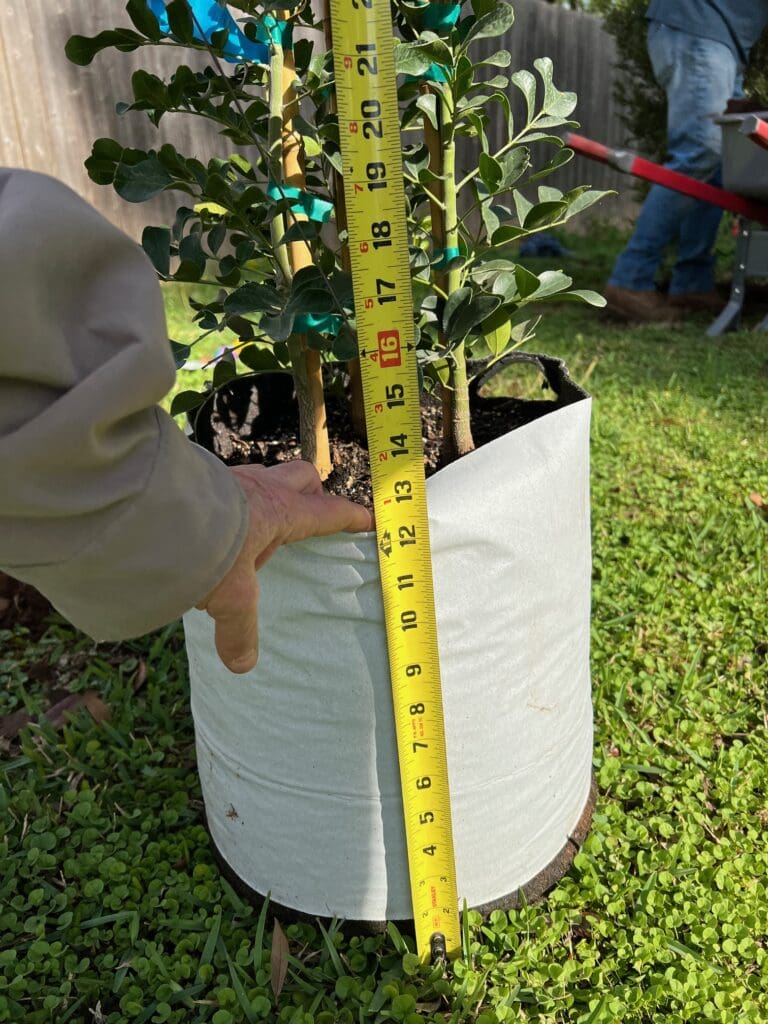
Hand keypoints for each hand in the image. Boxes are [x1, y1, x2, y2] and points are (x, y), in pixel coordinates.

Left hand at [196, 461, 372, 673]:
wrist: (150, 506)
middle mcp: (260, 488)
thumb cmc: (205, 545)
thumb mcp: (228, 596)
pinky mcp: (200, 475)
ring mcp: (229, 476)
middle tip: (307, 517)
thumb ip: (238, 629)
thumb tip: (242, 664)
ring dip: (266, 496)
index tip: (368, 518)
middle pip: (302, 477)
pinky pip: (227, 483)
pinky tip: (215, 525)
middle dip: (311, 492)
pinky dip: (231, 500)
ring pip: (263, 476)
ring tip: (252, 530)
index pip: (327, 513)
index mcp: (281, 512)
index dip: (350, 517)